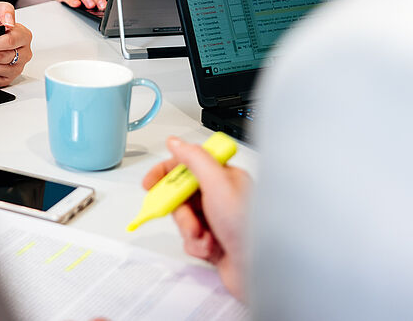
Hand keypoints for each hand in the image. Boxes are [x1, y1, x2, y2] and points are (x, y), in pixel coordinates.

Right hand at [142, 136, 251, 299]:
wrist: (261, 270)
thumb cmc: (248, 227)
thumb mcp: (218, 184)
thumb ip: (194, 159)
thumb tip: (176, 143)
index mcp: (224, 178)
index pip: (188, 165)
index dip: (166, 173)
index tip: (151, 183)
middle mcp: (221, 197)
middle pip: (182, 196)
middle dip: (181, 211)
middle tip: (188, 219)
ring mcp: (217, 221)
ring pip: (184, 219)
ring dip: (190, 230)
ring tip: (205, 237)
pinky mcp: (214, 242)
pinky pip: (190, 240)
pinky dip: (197, 245)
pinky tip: (212, 248)